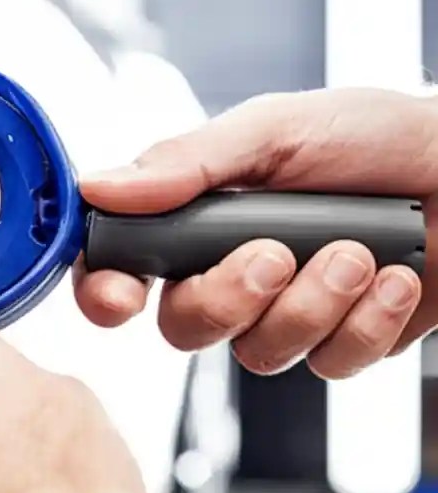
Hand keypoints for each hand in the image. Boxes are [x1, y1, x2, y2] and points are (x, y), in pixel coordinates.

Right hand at [74, 87, 436, 378]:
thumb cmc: (379, 135)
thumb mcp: (276, 130)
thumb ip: (187, 162)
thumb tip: (98, 185)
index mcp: (198, 215)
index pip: (122, 265)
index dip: (105, 289)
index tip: (122, 295)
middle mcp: (231, 269)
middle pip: (183, 325)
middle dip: (227, 297)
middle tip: (274, 255)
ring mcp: (287, 310)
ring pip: (257, 351)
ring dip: (311, 304)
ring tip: (359, 252)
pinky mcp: (345, 340)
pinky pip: (329, 363)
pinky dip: (365, 322)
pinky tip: (394, 277)